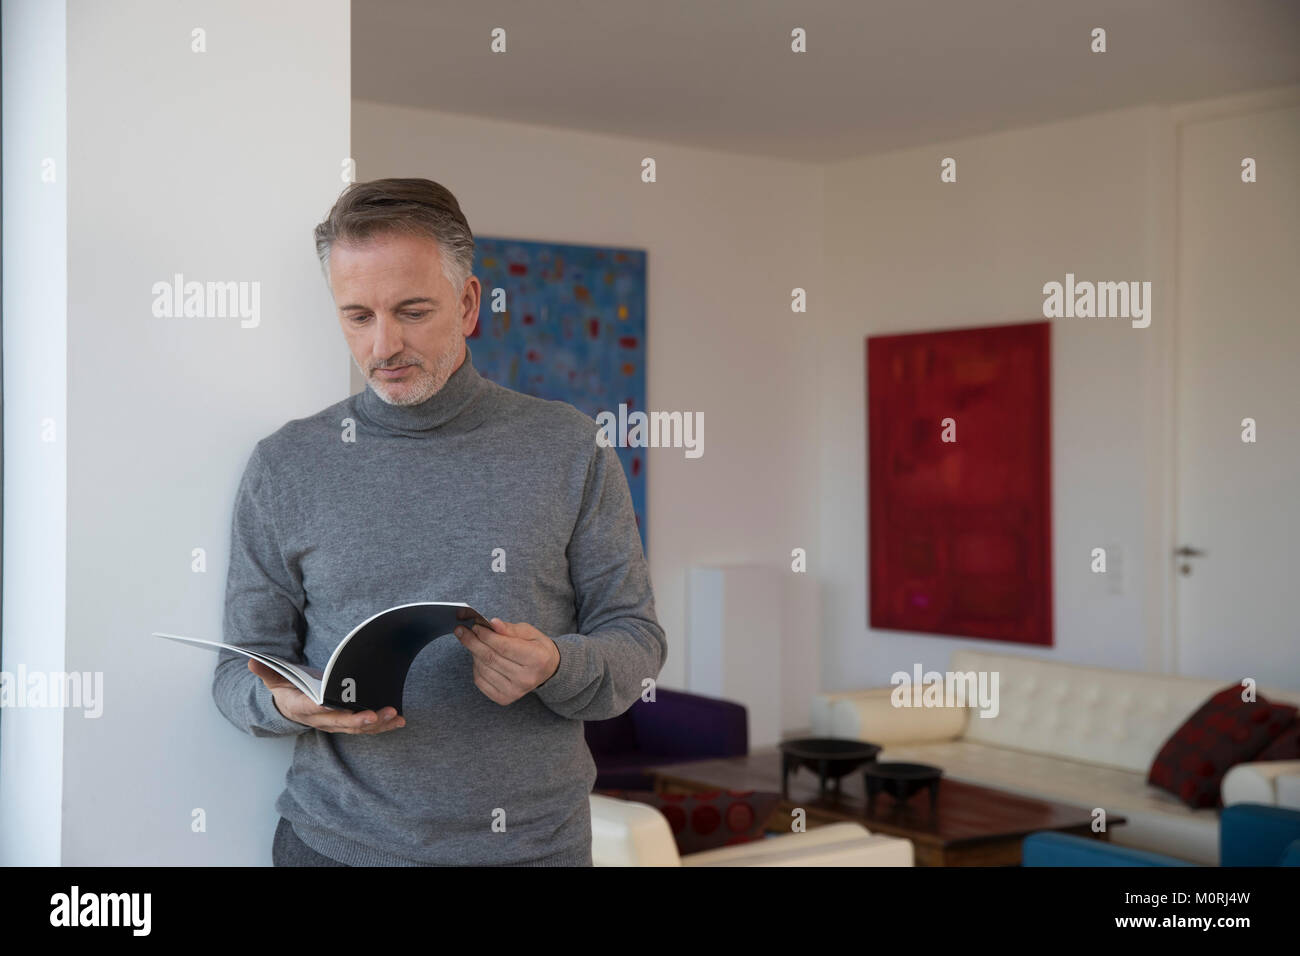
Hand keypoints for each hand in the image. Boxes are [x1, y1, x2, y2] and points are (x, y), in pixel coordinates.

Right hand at [247, 659, 405, 733]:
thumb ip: (267, 670)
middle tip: (374, 715)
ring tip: (393, 716)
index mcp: (301, 707)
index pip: (312, 709)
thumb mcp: (275, 678)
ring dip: (377, 723)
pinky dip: (383, 725)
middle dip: (358, 720)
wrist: (293, 705)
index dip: (323, 709)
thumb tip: (251, 660)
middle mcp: (321, 719)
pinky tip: (399, 720)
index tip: (334, 707)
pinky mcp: (348, 722)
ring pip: (357, 727)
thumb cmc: (287, 688)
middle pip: (340, 722)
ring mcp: (336, 722)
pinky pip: (367, 727)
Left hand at [454, 618, 560, 705]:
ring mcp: (515, 692)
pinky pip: (480, 681)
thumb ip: (509, 629)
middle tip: (461, 631)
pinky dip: (475, 667)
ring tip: (474, 642)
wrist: (546, 670)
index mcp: (537, 659)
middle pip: (491, 658)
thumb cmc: (536, 648)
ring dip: (474, 653)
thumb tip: (492, 623)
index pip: (504, 646)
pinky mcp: (504, 699)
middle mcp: (527, 679)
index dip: (486, 635)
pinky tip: (479, 658)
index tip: (475, 626)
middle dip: (473, 642)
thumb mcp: (528, 632)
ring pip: (483, 669)